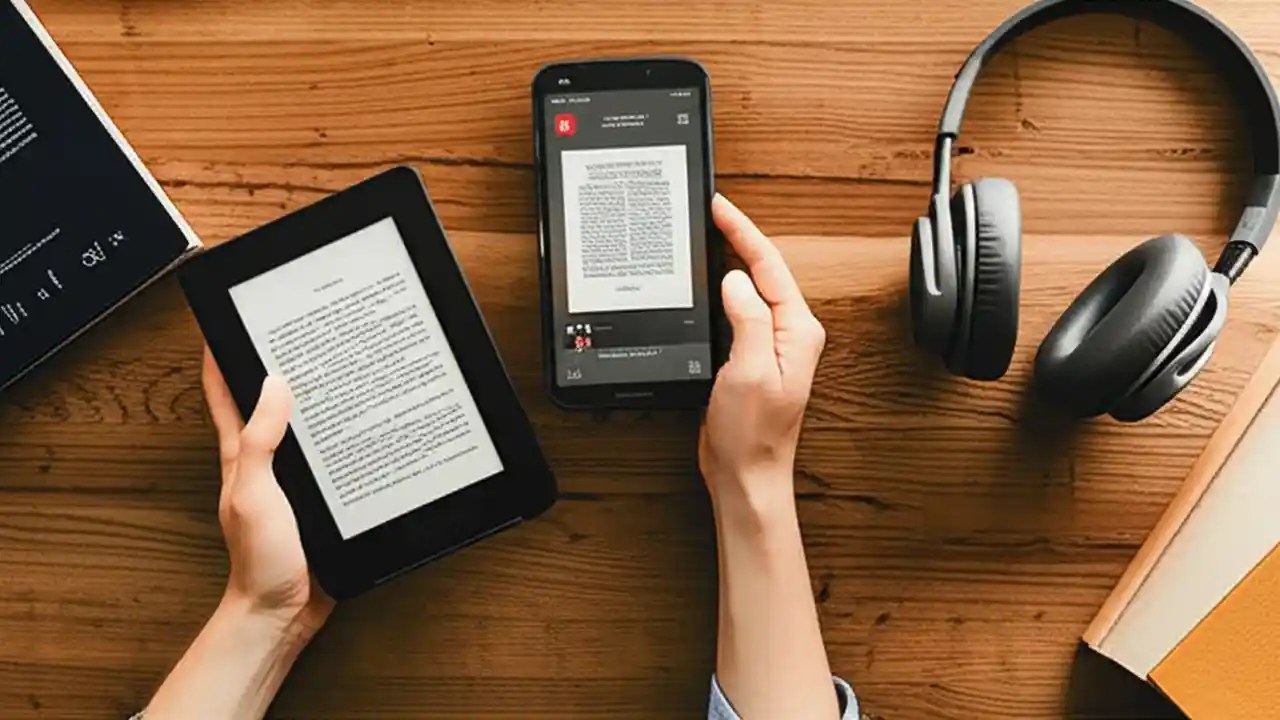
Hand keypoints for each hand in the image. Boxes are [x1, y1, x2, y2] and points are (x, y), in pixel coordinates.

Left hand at [203, 350, 333, 635]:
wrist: (283, 611)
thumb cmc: (260, 560)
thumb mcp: (254, 493)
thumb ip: (261, 441)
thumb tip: (275, 384)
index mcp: (240, 456)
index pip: (225, 394)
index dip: (220, 356)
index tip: (227, 322)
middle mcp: (265, 463)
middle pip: (265, 403)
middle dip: (275, 366)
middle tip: (296, 332)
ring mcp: (293, 482)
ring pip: (303, 430)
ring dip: (316, 402)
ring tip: (338, 366)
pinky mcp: (320, 500)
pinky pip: (331, 459)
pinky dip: (344, 439)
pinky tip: (365, 428)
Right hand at [700, 195, 825, 517]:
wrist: (745, 474)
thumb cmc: (753, 434)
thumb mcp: (750, 370)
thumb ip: (749, 319)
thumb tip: (736, 279)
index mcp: (797, 330)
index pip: (769, 265)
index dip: (742, 232)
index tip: (720, 208)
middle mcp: (789, 334)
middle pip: (761, 271)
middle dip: (736, 238)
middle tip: (709, 212)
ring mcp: (770, 346)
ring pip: (748, 290)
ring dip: (727, 262)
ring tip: (706, 236)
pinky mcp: (750, 358)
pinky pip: (735, 313)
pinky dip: (718, 293)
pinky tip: (704, 285)